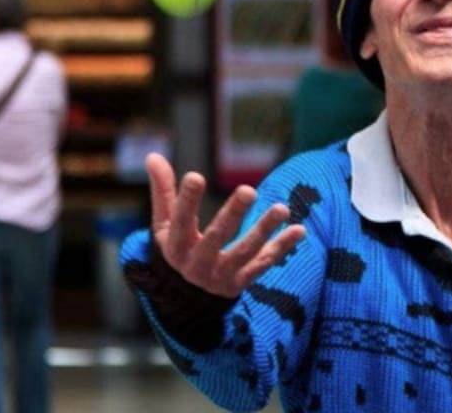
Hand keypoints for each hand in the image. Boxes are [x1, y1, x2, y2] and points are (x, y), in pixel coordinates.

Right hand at [145, 152, 305, 297]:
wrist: (187, 297)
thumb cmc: (179, 246)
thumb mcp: (165, 223)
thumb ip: (163, 191)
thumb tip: (152, 156)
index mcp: (175, 247)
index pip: (179, 222)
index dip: (186, 201)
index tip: (195, 176)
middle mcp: (197, 264)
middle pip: (216, 238)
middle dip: (233, 215)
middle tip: (249, 190)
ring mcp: (221, 276)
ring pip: (245, 252)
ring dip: (264, 230)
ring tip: (282, 208)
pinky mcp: (241, 283)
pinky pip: (263, 264)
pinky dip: (282, 247)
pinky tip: (299, 230)